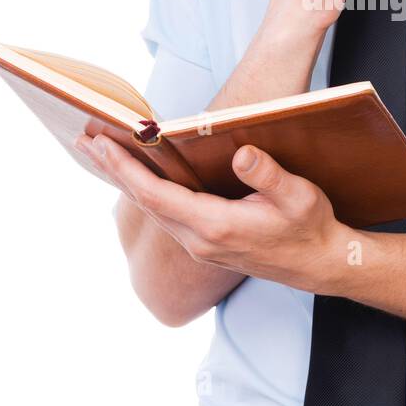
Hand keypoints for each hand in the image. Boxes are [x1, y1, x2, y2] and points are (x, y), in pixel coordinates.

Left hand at [74, 132, 350, 292]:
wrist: (320, 264)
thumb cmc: (311, 227)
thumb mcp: (298, 196)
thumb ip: (269, 175)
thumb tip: (241, 154)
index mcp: (216, 227)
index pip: (157, 195)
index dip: (126, 169)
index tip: (103, 144)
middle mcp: (199, 240)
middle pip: (145, 203)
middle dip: (114, 171)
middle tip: (84, 142)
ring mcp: (200, 246)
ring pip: (153, 210)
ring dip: (126, 182)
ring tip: (103, 155)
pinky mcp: (206, 245)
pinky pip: (165, 215)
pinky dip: (146, 193)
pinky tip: (139, 179)